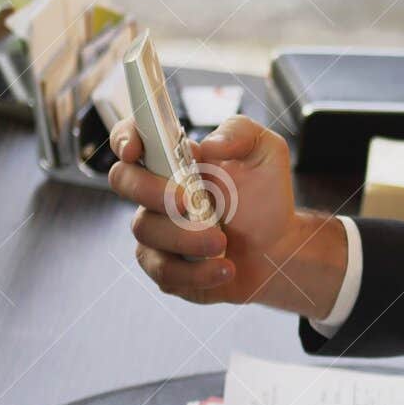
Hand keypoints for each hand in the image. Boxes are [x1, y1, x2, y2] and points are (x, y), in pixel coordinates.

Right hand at [108, 115, 346, 318]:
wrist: (280, 248)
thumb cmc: (267, 198)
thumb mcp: (266, 153)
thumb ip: (241, 132)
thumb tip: (209, 144)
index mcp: (174, 158)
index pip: (132, 137)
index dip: (124, 138)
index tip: (136, 150)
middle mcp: (156, 192)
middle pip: (123, 180)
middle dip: (151, 190)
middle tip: (188, 202)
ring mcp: (156, 231)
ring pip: (145, 231)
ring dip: (186, 238)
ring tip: (222, 242)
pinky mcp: (165, 268)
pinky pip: (163, 272)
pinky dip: (197, 272)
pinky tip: (225, 268)